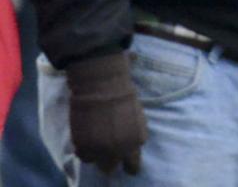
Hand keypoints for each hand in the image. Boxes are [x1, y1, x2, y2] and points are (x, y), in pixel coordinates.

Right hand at [65, 52, 147, 174]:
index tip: (124, 164)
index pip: (133, 165)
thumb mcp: (137, 120)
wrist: (102, 86)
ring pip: (97, 164)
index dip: (127, 165)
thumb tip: (127, 148)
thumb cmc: (123, 97)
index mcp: (136, 142)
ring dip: (97, 156)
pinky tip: (86, 140)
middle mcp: (119, 150)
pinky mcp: (83, 147)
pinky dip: (85, 151)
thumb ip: (132, 137)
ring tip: (96, 143)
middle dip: (110, 161)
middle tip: (106, 152)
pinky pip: (83, 157)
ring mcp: (100, 150)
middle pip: (112, 168)